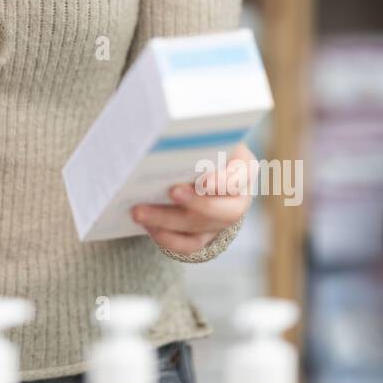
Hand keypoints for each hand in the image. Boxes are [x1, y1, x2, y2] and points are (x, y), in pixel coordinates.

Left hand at [131, 142, 256, 255]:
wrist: (201, 166)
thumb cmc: (199, 145)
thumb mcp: (203, 137)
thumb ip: (192, 139)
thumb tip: (167, 137)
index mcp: (242, 168)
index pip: (241, 176)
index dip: (224, 182)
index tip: (203, 182)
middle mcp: (238, 199)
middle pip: (226, 211)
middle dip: (196, 203)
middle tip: (171, 192)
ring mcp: (222, 221)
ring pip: (201, 228)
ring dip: (168, 221)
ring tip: (140, 212)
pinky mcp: (205, 236)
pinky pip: (189, 245)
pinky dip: (167, 238)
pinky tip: (148, 226)